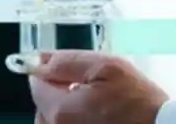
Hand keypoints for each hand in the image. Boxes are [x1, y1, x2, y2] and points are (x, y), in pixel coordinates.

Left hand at [30, 51, 168, 123]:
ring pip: (53, 121)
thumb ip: (68, 62)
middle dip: (57, 92)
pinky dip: (76, 121)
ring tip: (94, 104)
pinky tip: (97, 117)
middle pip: (42, 106)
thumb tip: (40, 59)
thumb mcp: (106, 67)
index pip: (36, 84)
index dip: (50, 70)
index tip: (69, 69)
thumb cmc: (138, 101)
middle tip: (86, 86)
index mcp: (60, 110)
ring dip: (67, 109)